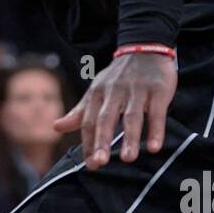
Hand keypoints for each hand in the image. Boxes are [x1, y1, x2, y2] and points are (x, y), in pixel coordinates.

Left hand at [55, 51, 176, 168]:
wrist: (144, 48)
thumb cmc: (118, 77)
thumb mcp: (96, 91)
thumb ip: (79, 113)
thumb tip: (55, 128)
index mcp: (98, 93)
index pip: (89, 122)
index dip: (89, 143)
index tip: (90, 165)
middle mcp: (115, 92)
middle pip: (106, 119)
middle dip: (102, 141)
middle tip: (99, 163)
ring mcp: (137, 91)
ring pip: (132, 117)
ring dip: (130, 138)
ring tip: (128, 159)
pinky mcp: (158, 91)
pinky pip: (156, 112)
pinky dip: (156, 130)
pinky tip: (154, 147)